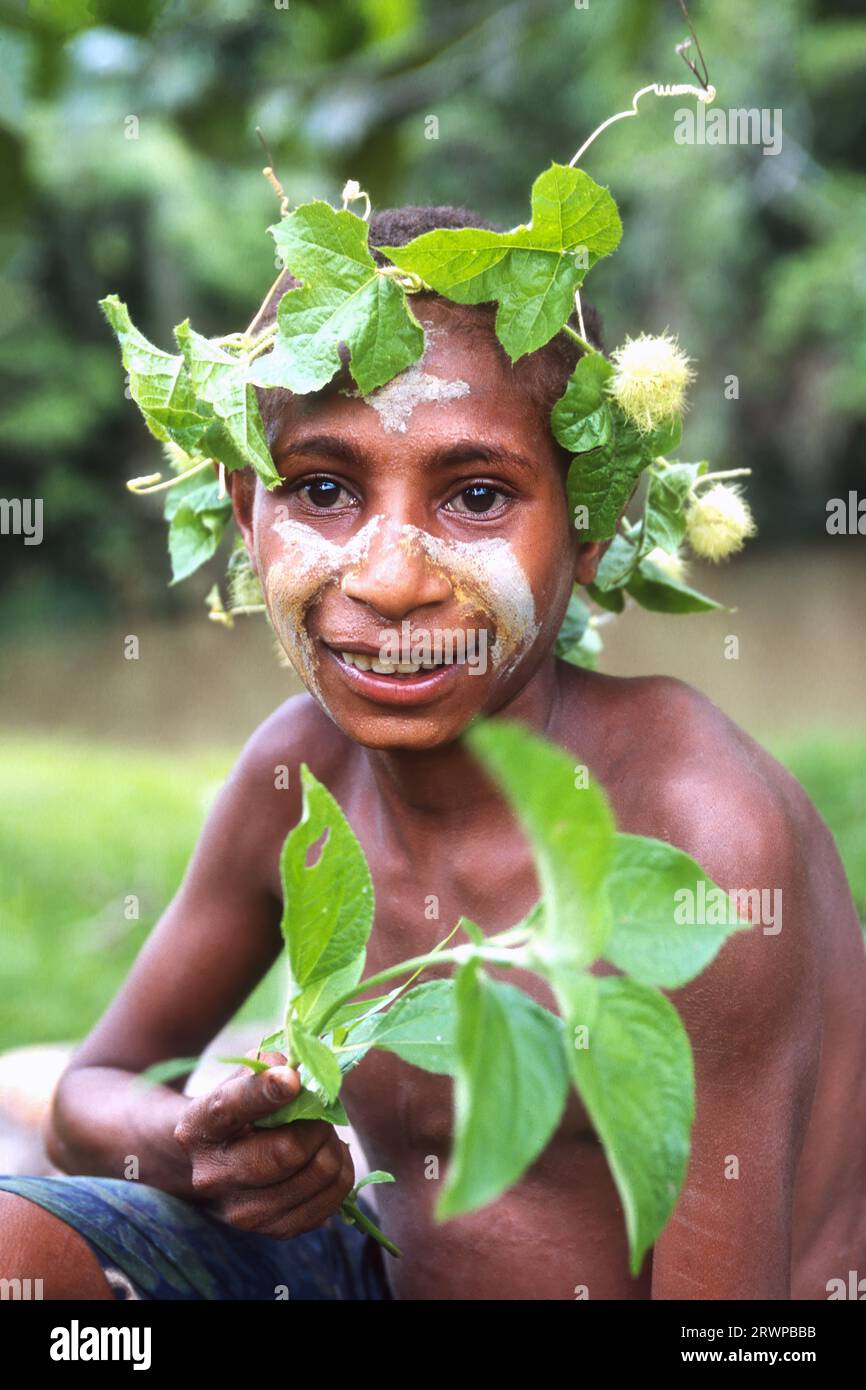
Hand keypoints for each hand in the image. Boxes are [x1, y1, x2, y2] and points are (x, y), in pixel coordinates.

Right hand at [173, 1050, 354, 1238]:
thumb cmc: (239, 1106)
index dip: (265, 1091)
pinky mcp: (275, 1230)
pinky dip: (340, 1173)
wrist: (219, 1161)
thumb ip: (268, 1065)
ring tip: (322, 1133)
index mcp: (199, 1127)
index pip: (230, 1108)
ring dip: (332, 1146)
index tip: (292, 1079)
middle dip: (317, 1124)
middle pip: (286, 1152)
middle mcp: (213, 1176)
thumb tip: (298, 1074)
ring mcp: (242, 1212)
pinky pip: (332, 1201)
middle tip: (321, 1111)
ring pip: (317, 1174)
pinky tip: (324, 1158)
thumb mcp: (242, 1076)